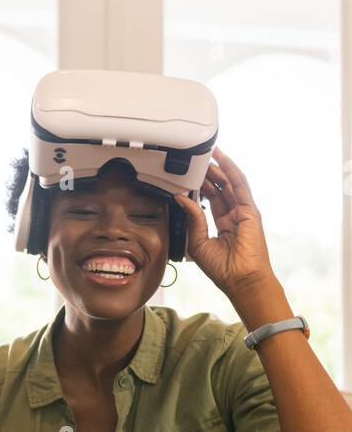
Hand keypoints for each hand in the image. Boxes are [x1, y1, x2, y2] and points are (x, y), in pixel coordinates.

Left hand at [172, 145, 275, 298]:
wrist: (241, 280)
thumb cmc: (223, 269)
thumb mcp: (198, 243)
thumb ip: (192, 219)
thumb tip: (182, 198)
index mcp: (223, 226)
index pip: (212, 200)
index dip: (201, 187)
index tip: (189, 176)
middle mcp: (235, 217)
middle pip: (221, 188)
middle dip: (209, 173)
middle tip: (197, 158)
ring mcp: (244, 212)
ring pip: (230, 183)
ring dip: (220, 167)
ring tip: (210, 152)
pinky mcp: (250, 211)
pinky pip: (240, 185)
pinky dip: (231, 170)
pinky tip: (223, 159)